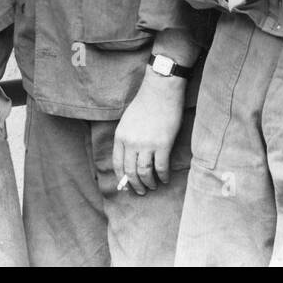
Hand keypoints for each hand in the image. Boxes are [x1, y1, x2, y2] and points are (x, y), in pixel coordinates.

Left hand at [112, 69, 185, 195]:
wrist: (161, 90)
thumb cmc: (146, 103)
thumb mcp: (127, 121)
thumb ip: (127, 138)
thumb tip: (130, 158)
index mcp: (120, 136)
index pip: (117, 164)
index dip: (122, 178)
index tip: (126, 186)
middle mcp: (131, 142)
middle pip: (131, 171)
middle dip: (135, 185)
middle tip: (141, 192)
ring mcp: (147, 144)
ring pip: (145, 172)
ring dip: (149, 183)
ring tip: (153, 187)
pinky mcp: (163, 144)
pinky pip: (161, 167)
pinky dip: (163, 176)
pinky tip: (165, 179)